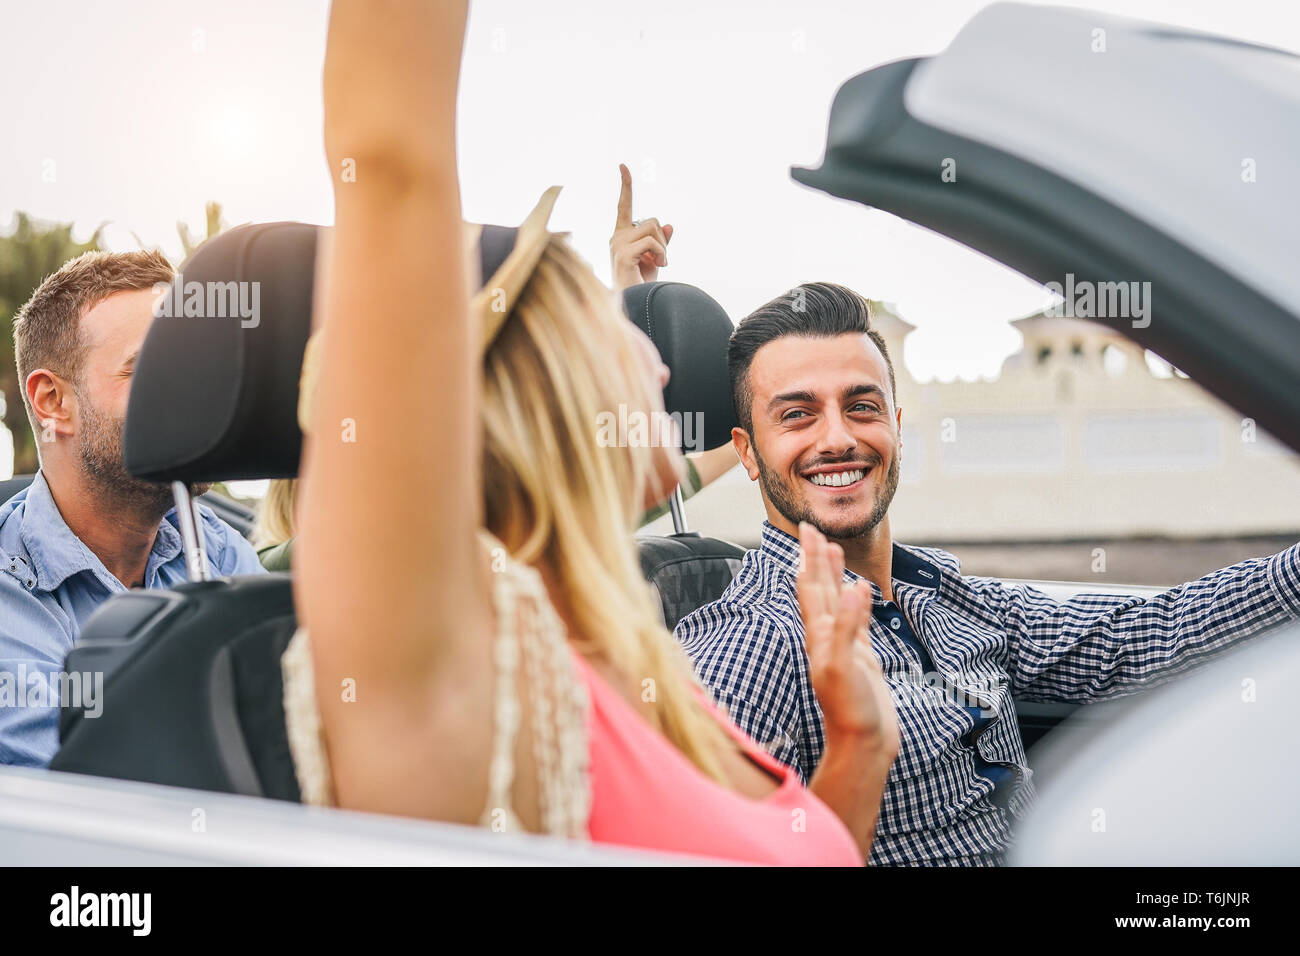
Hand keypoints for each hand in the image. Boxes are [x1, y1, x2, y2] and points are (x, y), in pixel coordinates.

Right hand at [609, 163, 672, 289]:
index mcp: (621, 235)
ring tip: (659, 264)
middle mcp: (616, 237)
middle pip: (651, 220)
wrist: (635, 305)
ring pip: (652, 229)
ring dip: (663, 247)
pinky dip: (661, 254)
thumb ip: (661, 242)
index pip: (624, 206)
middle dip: (662, 239)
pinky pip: (651, 242)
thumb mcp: (655, 259)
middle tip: (661, 259)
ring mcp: (617, 245)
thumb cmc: (642, 285)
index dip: (626, 186)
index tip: (623, 166)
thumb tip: (669, 226)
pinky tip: (658, 267)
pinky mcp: (623, 254)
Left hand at [796, 522, 899, 756]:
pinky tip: (857, 590)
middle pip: (818, 587)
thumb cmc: (850, 711)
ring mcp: (843, 645)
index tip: (805, 529)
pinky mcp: (860, 656)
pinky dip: (855, 600)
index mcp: (819, 634)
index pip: (811, 586)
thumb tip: (853, 588)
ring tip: (831, 551)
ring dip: (832, 575)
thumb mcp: (845, 666)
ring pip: (835, 600)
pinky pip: (855, 619)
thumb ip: (847, 627)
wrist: (863, 744)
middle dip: (815, 558)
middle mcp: (826, 636)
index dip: (809, 557)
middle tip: (812, 529)